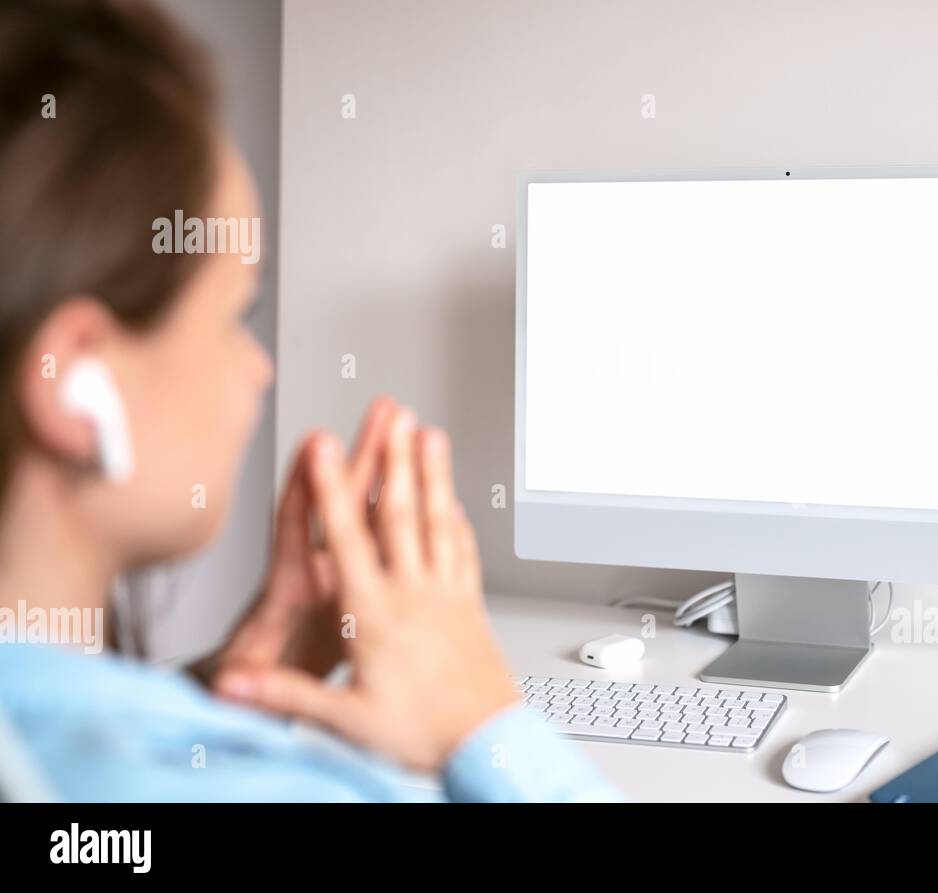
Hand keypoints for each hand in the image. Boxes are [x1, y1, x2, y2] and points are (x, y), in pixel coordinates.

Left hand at [196, 397, 394, 683]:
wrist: (266, 692)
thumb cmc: (257, 682)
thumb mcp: (253, 684)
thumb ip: (247, 678)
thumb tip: (226, 680)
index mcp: (290, 590)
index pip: (296, 529)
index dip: (305, 488)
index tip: (315, 448)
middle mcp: (315, 569)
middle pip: (340, 502)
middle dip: (362, 454)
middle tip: (385, 412)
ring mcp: (338, 570)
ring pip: (368, 510)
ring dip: (387, 467)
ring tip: (409, 428)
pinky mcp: (357, 579)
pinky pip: (385, 535)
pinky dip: (406, 507)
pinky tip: (430, 485)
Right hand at [214, 409, 518, 771]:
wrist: (487, 741)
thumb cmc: (422, 733)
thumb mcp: (345, 719)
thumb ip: (284, 695)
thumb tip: (231, 685)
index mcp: (377, 614)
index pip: (347, 539)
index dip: (330, 488)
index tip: (322, 446)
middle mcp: (415, 594)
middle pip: (400, 514)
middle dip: (392, 459)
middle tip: (392, 414)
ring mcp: (447, 595)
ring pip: (439, 522)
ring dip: (434, 474)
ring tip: (430, 435)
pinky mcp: (470, 605)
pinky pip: (464, 551)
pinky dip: (458, 520)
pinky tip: (457, 502)